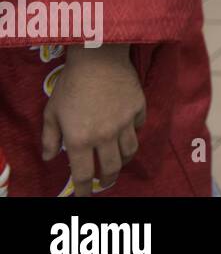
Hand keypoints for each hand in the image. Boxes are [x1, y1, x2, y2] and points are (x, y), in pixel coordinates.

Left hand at [42, 44, 145, 195]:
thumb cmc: (70, 84)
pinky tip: (127, 131)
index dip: (85, 189)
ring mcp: (125, 123)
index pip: (84, 175)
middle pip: (112, 168)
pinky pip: (139, 128)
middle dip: (108, 179)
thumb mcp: (51, 112)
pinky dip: (133, 134)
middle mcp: (105, 136)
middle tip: (105, 182)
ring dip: (123, 160)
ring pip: (129, 152)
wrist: (99, 58)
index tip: (85, 195)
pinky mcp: (139, 109)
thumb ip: (48, 138)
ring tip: (118, 161)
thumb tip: (48, 157)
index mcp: (80, 140)